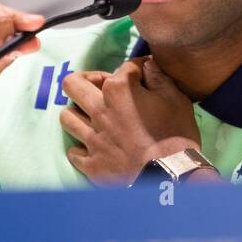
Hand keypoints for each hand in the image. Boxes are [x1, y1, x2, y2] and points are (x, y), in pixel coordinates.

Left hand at [59, 57, 203, 185]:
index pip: (123, 67)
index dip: (137, 69)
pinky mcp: (91, 164)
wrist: (169, 177)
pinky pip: (73, 152)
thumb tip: (148, 64)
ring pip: (66, 117)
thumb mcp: (175, 99)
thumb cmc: (176, 136)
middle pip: (72, 84)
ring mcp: (92, 138)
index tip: (146, 76)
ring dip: (78, 113)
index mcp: (119, 90)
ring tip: (92, 117)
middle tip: (100, 88)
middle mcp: (98, 110)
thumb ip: (158, 77)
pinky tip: (94, 147)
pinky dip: (81, 148)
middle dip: (85, 80)